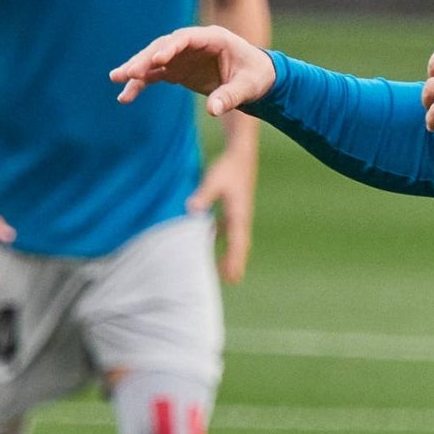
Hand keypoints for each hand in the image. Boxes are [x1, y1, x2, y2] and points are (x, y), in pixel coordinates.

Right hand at [111, 25, 276, 115]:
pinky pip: (155, 75)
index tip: (157, 59)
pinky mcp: (177, 70)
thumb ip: (231, 96)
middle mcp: (193, 44)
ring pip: (154, 59)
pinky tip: (125, 97)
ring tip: (116, 79)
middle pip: (163, 47)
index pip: (185, 39)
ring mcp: (182, 56)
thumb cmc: (257, 76)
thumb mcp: (249, 86)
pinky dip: (140, 85)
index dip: (170, 48)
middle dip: (144, 59)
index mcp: (213, 38)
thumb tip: (213, 111)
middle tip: (126, 72)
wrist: (258, 78)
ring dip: (136, 69)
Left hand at [190, 140, 255, 283]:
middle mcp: (241, 217)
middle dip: (236, 262)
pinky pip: (230, 229)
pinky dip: (224, 238)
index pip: (238, 244)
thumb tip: (192, 210)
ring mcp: (239, 213)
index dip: (235, 261)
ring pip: (236, 238)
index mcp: (239, 215)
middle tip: (231, 280)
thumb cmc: (228, 167)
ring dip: (231, 253)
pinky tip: (212, 238)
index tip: (232, 276)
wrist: (241, 153)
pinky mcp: (234, 207)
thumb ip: (203, 196)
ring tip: (224, 268)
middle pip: (240, 245)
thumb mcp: (213, 180)